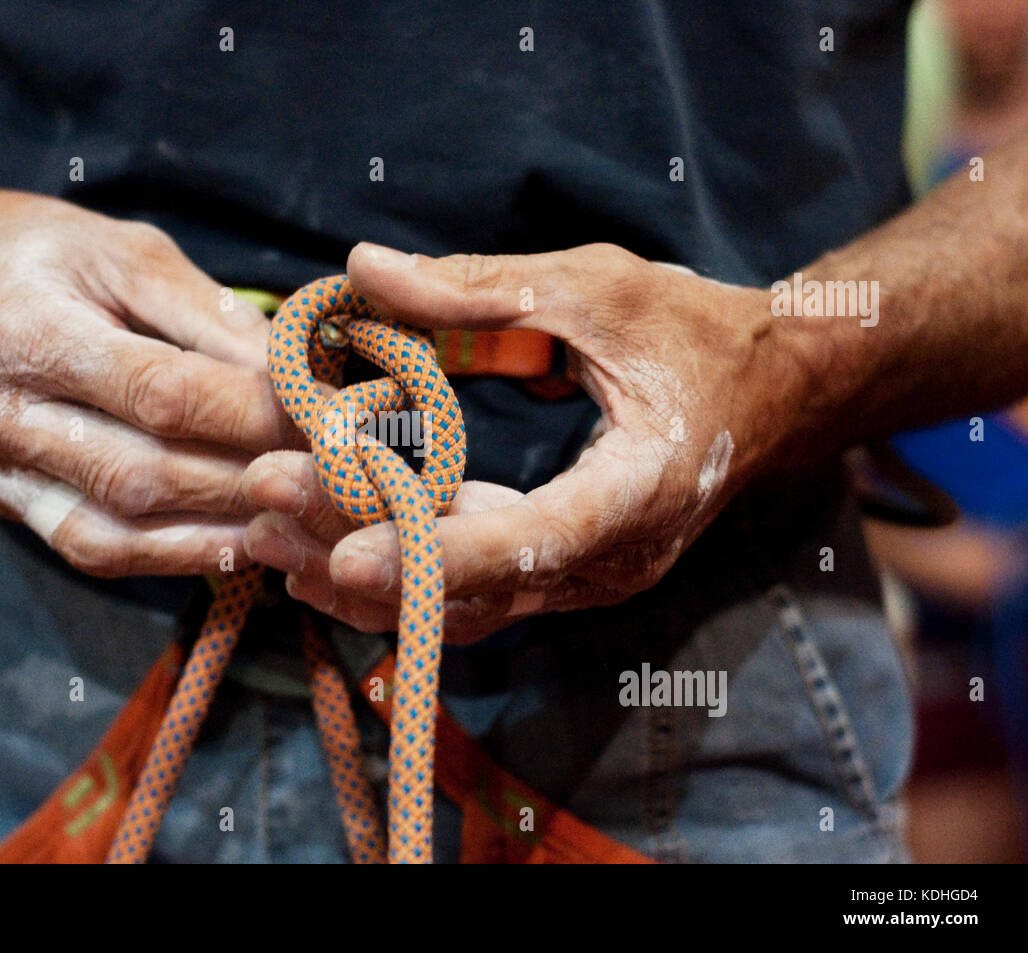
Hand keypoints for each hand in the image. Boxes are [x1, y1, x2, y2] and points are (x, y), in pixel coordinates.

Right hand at [0, 184, 300, 576]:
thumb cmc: (28, 253)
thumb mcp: (119, 248)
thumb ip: (205, 311)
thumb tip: (292, 371)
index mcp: (23, 329)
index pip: (160, 391)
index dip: (253, 414)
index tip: (329, 419)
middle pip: (142, 473)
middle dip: (250, 482)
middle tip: (332, 480)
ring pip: (115, 532)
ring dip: (218, 536)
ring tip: (298, 524)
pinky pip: (89, 550)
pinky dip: (170, 557)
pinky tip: (236, 546)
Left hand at [242, 241, 821, 641]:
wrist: (773, 390)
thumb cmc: (696, 332)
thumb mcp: (597, 290)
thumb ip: (479, 290)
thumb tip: (361, 268)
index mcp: (637, 492)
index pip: (529, 543)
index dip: (435, 556)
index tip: (343, 556)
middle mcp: (610, 561)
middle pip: (474, 586)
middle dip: (363, 551)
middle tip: (264, 505)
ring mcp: (586, 578)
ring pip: (463, 605)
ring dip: (366, 577)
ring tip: (264, 537)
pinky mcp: (561, 572)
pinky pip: (472, 593)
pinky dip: (401, 576)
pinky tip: (322, 554)